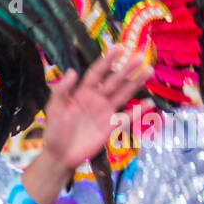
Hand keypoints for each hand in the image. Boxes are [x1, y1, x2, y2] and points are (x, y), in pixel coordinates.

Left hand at [21, 47, 149, 203]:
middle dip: (127, 69)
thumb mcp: (53, 109)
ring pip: (123, 94)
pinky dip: (139, 111)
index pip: (97, 73)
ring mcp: (105, 112)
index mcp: (82, 92)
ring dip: (136, 83)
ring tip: (148, 70)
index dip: (107, 60)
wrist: (60, 156)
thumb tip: (72, 71)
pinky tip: (150, 102)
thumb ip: (61, 90)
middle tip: (140, 56)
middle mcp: (96, 99)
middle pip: (114, 81)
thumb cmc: (54, 131)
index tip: (118, 48)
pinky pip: (127, 117)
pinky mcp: (111, 126)